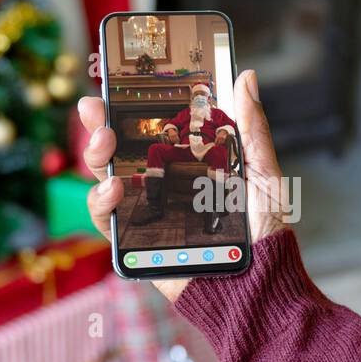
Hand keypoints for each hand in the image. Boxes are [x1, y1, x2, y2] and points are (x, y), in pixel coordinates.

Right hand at [78, 69, 286, 302]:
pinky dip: (101, 201)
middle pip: (118, 149)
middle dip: (99, 125)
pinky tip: (114, 188)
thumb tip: (246, 76)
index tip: (111, 84)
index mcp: (187, 164)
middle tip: (95, 110)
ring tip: (104, 144)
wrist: (258, 285)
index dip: (126, 107)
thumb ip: (251, 128)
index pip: (150, 129)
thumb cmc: (265, 232)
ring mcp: (146, 212)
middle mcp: (162, 185)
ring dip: (95, 157)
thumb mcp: (263, 173)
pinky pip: (106, 220)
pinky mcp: (136, 242)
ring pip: (104, 179)